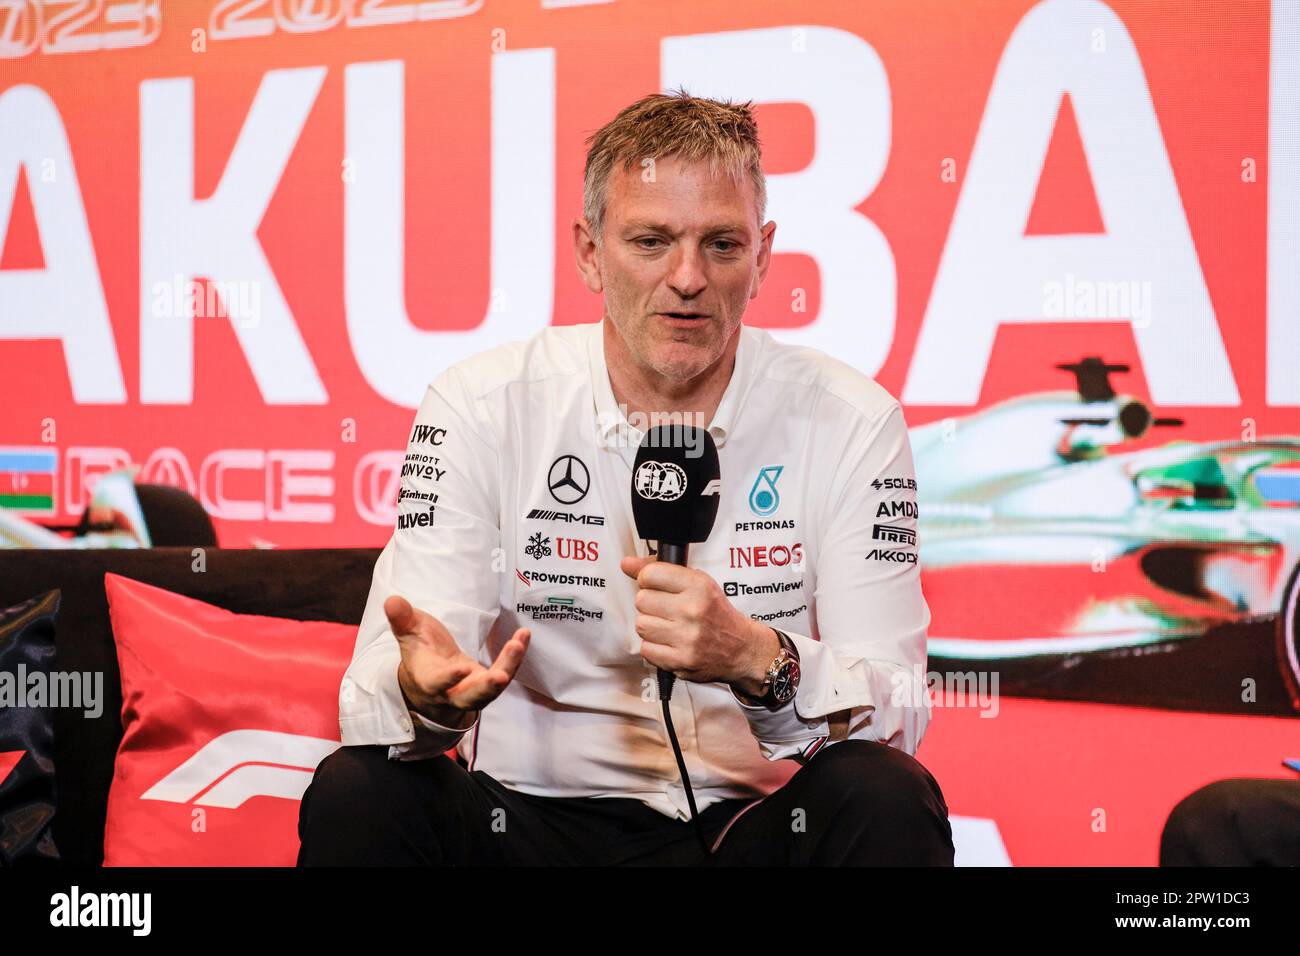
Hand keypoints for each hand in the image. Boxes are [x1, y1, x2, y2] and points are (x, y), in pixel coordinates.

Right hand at [385, 594, 529, 727]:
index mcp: (428, 681)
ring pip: (492, 689)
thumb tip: (391, 601)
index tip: (461, 668)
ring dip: (508, 668)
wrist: (432, 677)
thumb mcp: (410, 634)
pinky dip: (515, 656)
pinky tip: (523, 634)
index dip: (448, 679)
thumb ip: (402, 619)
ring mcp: (472, 691)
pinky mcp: (488, 684)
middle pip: (470, 697)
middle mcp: (452, 693)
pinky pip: (505, 673)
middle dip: (486, 687)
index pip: (437, 684)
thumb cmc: (421, 653)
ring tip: (518, 643)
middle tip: (500, 676)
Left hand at [620, 555, 778, 694]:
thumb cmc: (716, 613)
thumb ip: (660, 570)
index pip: (650, 574)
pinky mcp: (680, 660)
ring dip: (651, 626)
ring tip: (669, 627)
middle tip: (667, 610)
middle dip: (651, 604)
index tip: (656, 585)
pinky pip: (646, 649)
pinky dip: (654, 647)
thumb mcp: (697, 583)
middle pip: (642, 600)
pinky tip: (670, 642)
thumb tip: (627, 564)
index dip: (648, 580)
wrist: (741, 648)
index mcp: (698, 586)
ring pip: (641, 625)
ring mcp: (686, 637)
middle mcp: (693, 610)